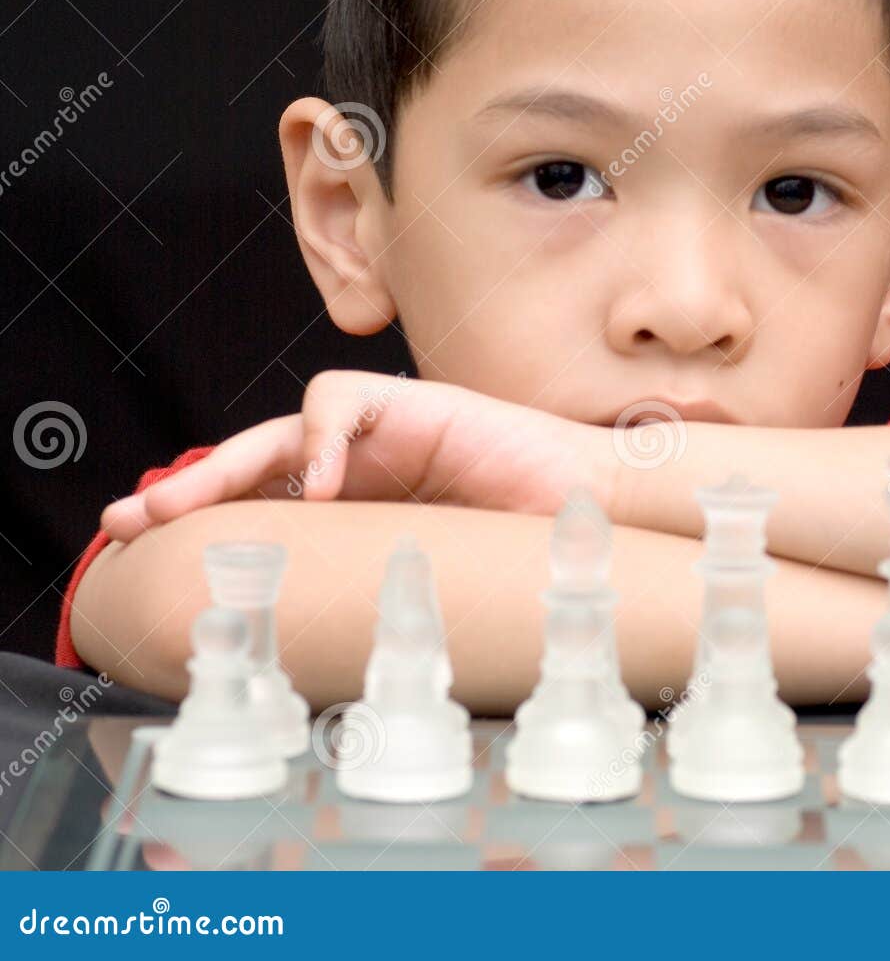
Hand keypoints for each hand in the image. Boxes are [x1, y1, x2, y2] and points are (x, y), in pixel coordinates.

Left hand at [100, 371, 611, 539]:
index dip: (209, 523)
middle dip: (188, 490)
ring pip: (282, 428)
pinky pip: (342, 402)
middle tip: (127, 521)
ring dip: (224, 464)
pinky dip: (320, 436)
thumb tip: (306, 653)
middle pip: (256, 465)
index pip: (271, 506)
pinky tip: (323, 484)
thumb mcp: (427, 577)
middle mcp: (366, 466)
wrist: (595, 508)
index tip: (142, 554)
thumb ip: (370, 587)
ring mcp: (389, 431)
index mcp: (365, 509)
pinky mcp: (416, 402)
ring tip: (177, 504)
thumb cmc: (525, 549)